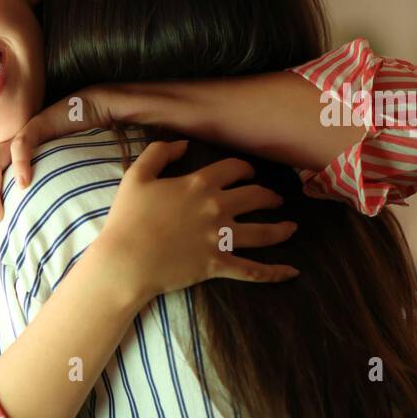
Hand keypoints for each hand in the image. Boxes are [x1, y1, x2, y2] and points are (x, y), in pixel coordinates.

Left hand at [0, 85, 153, 255]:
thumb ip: (45, 209)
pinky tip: (24, 183)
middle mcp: (7, 157)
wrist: (95, 112)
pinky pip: (20, 144)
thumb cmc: (78, 153)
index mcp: (7, 171)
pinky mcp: (35, 126)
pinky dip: (20, 163)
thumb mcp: (57, 188)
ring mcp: (19, 140)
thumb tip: (43, 246)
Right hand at [89, 139, 299, 308]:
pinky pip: (253, 270)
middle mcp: (217, 208)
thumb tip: (183, 144)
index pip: (235, 168)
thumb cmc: (127, 218)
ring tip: (291, 227)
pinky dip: (274, 273)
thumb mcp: (136, 176)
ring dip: (281, 229)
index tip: (248, 173)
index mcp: (200, 184)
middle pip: (257, 196)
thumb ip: (158, 153)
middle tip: (275, 199)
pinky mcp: (218, 265)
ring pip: (263, 232)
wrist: (125, 260)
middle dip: (270, 196)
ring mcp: (221, 238)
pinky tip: (291, 272)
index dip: (245, 168)